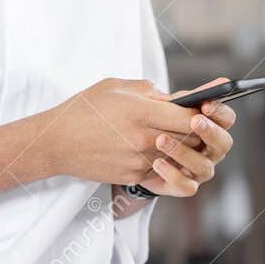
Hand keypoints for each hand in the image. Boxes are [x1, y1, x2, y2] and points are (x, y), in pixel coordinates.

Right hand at [41, 77, 217, 187]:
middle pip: (189, 138)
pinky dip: (162, 159)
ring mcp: (139, 161)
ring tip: (175, 133)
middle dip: (197, 129)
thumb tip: (176, 99)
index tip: (209, 106)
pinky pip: (159, 168)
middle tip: (199, 120)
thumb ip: (150, 92)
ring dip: (181, 145)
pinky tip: (154, 147)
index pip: (190, 116)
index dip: (204, 111)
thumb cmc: (83, 109)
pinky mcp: (133, 176)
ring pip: (177, 156)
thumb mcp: (116, 88)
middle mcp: (144, 139)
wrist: (55, 143)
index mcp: (142, 112)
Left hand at [125, 78, 236, 197]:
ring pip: (204, 166)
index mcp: (209, 126)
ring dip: (185, 152)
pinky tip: (157, 162)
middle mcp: (208, 150)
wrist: (120, 147)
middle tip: (193, 121)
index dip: (220, 111)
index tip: (206, 104)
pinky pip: (186, 187)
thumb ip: (187, 98)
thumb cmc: (145, 120)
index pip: (226, 119)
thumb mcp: (162, 105)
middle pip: (223, 144)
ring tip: (161, 139)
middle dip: (210, 132)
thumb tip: (220, 81)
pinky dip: (174, 175)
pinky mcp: (180, 185)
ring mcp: (197, 170)